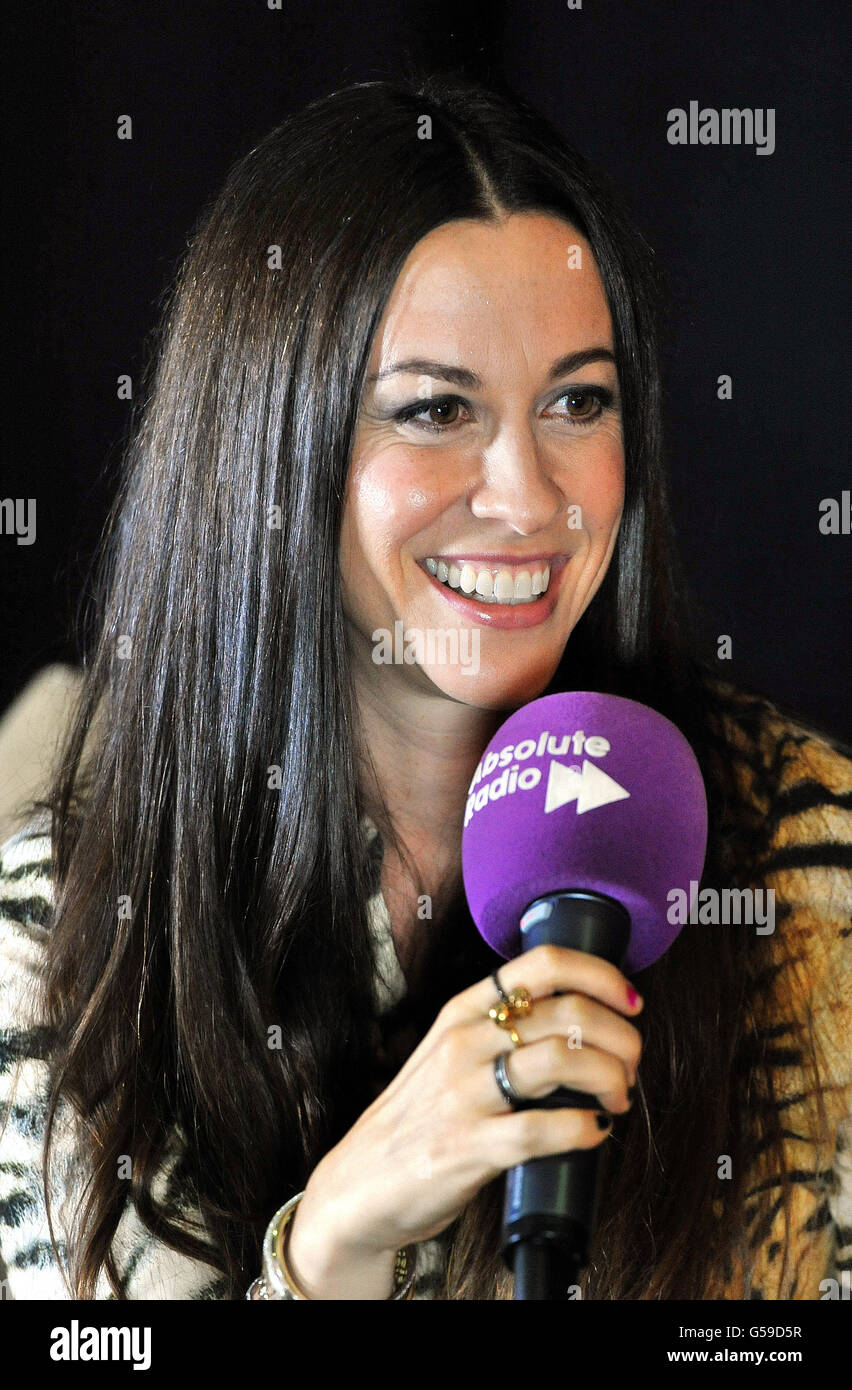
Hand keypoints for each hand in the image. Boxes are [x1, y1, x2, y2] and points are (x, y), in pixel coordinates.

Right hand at [284, 944, 642, 1297]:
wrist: (359, 1186)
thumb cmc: (418, 1119)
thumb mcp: (451, 1054)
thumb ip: (502, 1033)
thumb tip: (586, 1028)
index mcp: (464, 1009)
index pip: (544, 963)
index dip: (601, 976)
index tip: (630, 1002)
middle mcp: (465, 1040)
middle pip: (567, 1012)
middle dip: (621, 1038)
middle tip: (631, 1064)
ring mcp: (464, 1092)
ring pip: (561, 1058)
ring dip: (610, 1076)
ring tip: (619, 1097)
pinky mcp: (468, 1145)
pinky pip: (543, 1129)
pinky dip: (584, 1129)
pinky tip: (595, 1132)